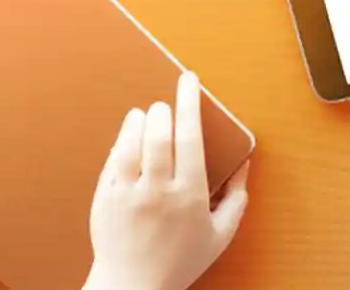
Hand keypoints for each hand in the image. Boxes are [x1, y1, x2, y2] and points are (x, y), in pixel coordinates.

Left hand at [84, 73, 249, 289]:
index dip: (189, 103)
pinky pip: (111, 162)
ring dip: (137, 122)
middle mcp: (157, 191)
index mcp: (189, 195)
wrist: (133, 288)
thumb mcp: (220, 235)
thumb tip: (245, 165)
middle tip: (165, 105)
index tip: (189, 81)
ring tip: (143, 113)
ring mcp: (126, 195)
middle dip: (162, 111)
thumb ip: (237, 199)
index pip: (189, 137)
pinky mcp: (104, 200)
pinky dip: (120, 143)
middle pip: (158, 135)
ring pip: (131, 144)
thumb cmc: (181, 262)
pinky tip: (126, 135)